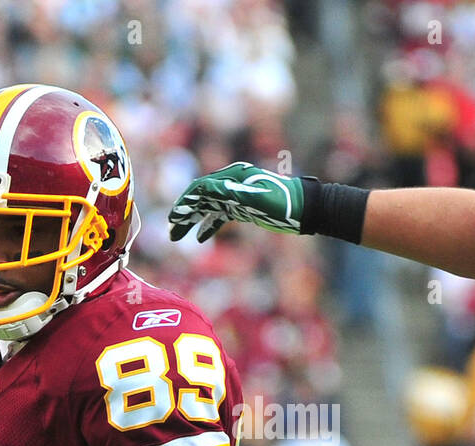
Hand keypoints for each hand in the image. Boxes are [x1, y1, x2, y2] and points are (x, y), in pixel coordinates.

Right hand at [168, 162, 304, 242]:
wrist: (303, 208)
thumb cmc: (283, 203)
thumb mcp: (257, 199)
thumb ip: (233, 193)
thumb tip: (206, 188)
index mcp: (232, 178)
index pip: (200, 189)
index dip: (185, 203)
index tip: (173, 219)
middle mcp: (231, 185)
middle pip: (200, 199)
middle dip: (183, 215)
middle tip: (171, 233)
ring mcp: (236, 196)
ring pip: (207, 208)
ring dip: (192, 221)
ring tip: (178, 237)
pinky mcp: (243, 207)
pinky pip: (220, 216)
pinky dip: (209, 225)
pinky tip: (201, 239)